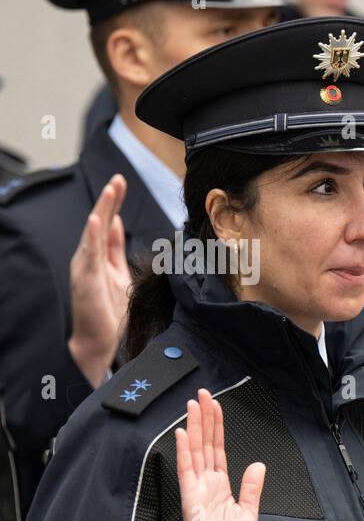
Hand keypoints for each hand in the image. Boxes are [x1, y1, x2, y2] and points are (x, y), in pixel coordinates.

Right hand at [67, 175, 130, 385]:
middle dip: (109, 200)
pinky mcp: (86, 279)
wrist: (99, 342)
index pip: (107, 224)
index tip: (121, 183)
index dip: (113, 204)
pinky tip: (98, 219)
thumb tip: (117, 225)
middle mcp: (90, 259)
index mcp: (100, 257)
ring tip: (110, 190)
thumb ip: (115, 251)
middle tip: (118, 179)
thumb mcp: (118, 275)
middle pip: (100, 223)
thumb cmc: (109, 313)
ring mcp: (86, 267)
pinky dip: (93, 236)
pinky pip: (90, 254)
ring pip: (94, 233)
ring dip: (102, 210)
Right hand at [175, 389, 265, 520]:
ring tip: (193, 405)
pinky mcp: (191, 499)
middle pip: (205, 445)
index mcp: (221, 486)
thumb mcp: (249, 512)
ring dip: (194, 428)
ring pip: (195, 452)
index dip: (216, 428)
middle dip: (204, 419)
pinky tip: (182, 434)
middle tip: (202, 395)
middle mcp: (207, 484)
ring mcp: (197, 490)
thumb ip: (251, 488)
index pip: (218, 450)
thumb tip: (258, 465)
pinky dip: (184, 452)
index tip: (215, 406)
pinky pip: (187, 471)